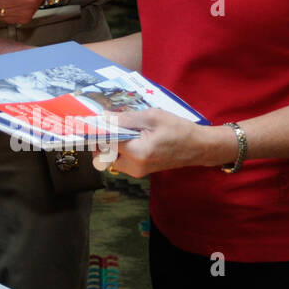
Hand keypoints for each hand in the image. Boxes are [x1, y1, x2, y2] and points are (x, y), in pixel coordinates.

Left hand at [96, 109, 225, 177]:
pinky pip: (121, 159)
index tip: (90, 122)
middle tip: (107, 123)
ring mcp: (137, 171)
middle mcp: (134, 166)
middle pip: (103, 153)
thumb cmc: (179, 129)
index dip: (97, 130)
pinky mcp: (140, 171)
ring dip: (111, 143)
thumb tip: (104, 117)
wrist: (199, 147)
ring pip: (111, 157)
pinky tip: (131, 135)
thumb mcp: (153, 116)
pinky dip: (120, 148)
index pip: (105, 142)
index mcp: (136, 152)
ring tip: (123, 128)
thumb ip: (126, 118)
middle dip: (102, 138)